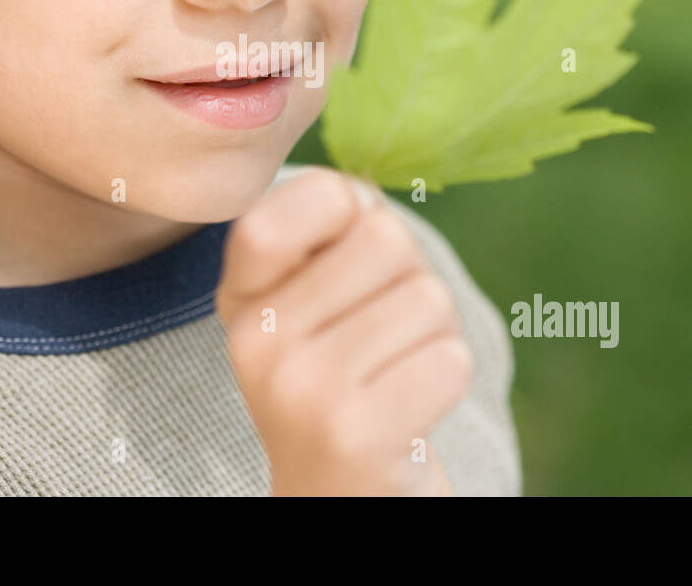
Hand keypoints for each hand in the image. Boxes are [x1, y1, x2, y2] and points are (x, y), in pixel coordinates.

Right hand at [215, 167, 471, 495]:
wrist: (337, 496)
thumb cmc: (345, 379)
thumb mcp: (311, 304)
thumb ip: (332, 234)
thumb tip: (360, 198)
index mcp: (242, 293)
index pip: (316, 195)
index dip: (357, 208)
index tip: (349, 258)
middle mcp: (254, 336)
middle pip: (387, 240)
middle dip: (410, 279)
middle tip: (385, 333)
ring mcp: (298, 386)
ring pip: (427, 298)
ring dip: (435, 333)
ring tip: (397, 372)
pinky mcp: (351, 434)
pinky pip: (449, 359)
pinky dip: (448, 377)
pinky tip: (410, 407)